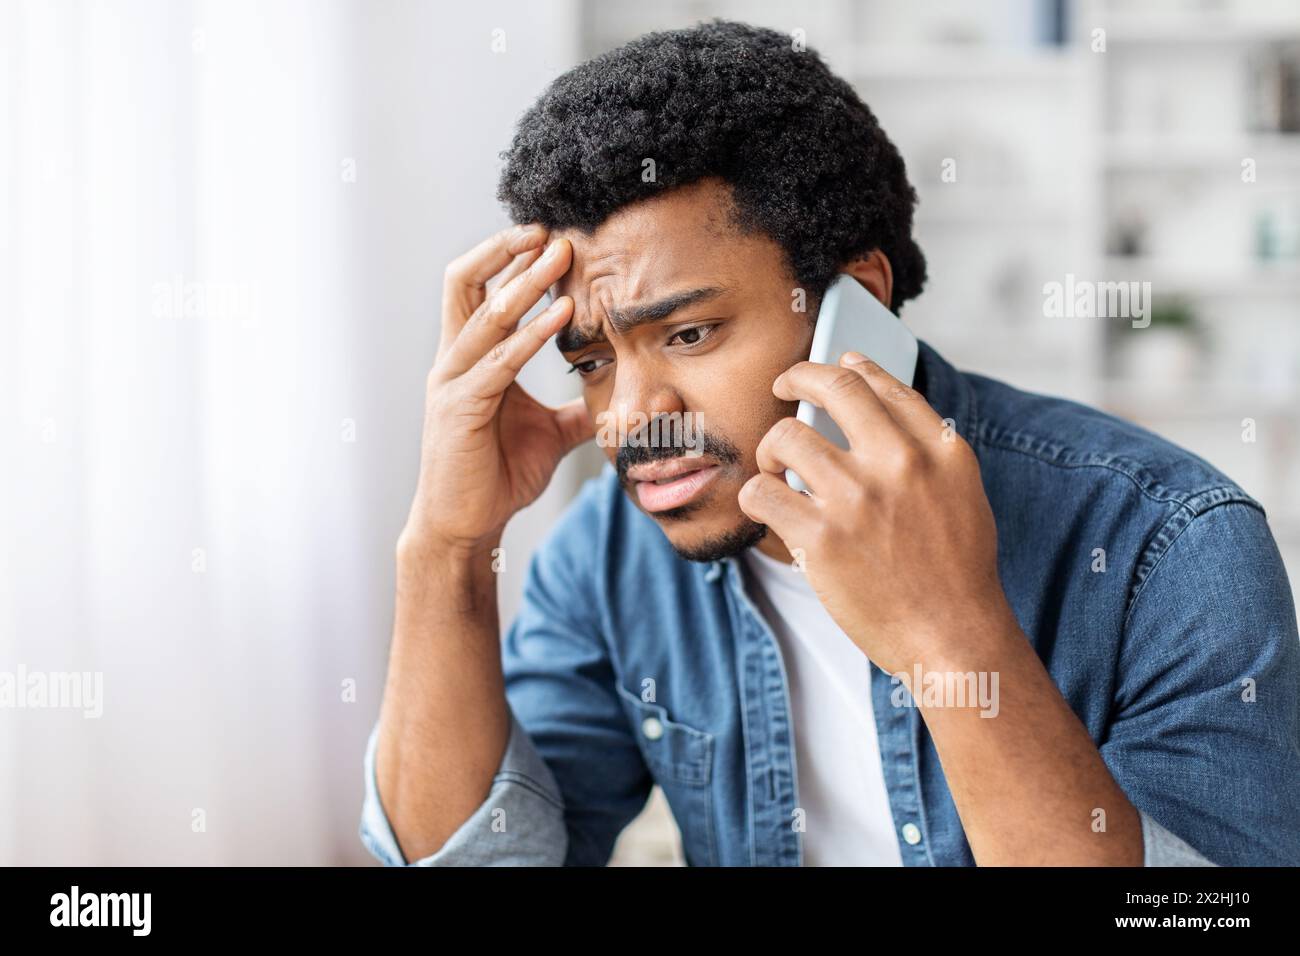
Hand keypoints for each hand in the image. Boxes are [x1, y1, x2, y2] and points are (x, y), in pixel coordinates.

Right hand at [402, 225, 590, 555]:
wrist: (468, 526)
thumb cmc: (499, 476)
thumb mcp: (550, 433)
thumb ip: (575, 408)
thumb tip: (613, 399)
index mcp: (470, 358)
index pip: (480, 288)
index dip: (509, 257)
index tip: (551, 235)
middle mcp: (454, 361)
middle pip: (466, 282)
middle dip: (508, 251)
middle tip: (553, 229)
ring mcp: (453, 383)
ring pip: (485, 315)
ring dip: (525, 282)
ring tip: (561, 255)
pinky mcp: (460, 409)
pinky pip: (499, 362)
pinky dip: (531, 335)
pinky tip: (562, 316)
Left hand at [737, 352, 1015, 673]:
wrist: (953, 639)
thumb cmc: (956, 574)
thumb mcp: (962, 494)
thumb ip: (927, 445)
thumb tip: (879, 394)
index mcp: (939, 450)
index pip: (885, 385)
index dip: (850, 367)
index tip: (833, 365)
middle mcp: (899, 463)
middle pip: (833, 387)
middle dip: (797, 376)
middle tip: (783, 384)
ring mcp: (856, 499)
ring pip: (785, 436)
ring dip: (771, 449)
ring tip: (776, 468)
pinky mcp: (818, 538)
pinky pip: (761, 491)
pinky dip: (755, 496)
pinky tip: (767, 507)